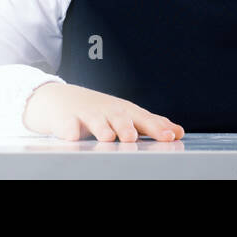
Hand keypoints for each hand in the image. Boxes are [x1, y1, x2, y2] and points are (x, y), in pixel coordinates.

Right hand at [23, 81, 184, 141]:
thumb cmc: (97, 110)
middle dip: (126, 126)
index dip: (156, 127)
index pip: (143, 118)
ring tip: (107, 137)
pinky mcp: (64, 119)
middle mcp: (107, 110)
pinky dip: (69, 129)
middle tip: (133, 137)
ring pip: (95, 120)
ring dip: (101, 127)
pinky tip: (72, 136)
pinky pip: (66, 125)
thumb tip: (179, 132)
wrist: (58, 99)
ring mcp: (85, 113)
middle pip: (119, 116)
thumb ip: (150, 124)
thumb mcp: (124, 114)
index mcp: (124, 111)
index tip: (170, 136)